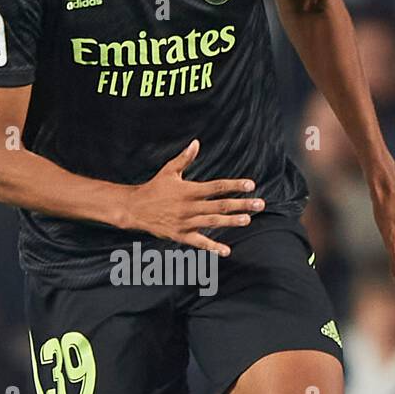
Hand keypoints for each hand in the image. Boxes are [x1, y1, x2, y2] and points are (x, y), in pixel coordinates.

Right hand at [122, 139, 263, 255]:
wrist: (134, 209)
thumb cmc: (154, 188)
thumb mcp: (169, 171)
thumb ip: (185, 159)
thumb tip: (196, 143)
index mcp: (189, 190)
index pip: (217, 186)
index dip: (234, 185)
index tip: (251, 184)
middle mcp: (189, 206)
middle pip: (220, 205)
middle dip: (242, 204)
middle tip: (260, 204)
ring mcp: (186, 222)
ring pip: (213, 222)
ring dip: (231, 221)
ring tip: (247, 220)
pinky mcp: (180, 235)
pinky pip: (199, 242)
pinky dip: (212, 247)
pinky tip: (226, 250)